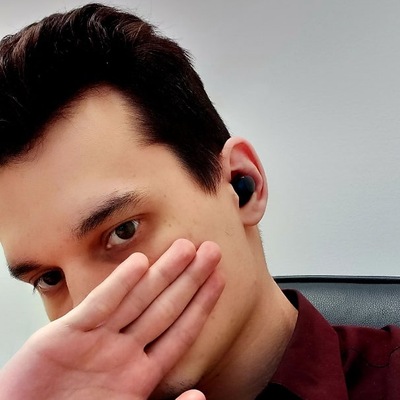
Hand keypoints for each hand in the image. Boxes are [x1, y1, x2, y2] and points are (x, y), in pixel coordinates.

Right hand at [0, 239, 222, 398]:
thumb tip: (199, 394)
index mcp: (140, 374)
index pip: (180, 331)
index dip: (201, 305)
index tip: (220, 280)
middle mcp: (122, 351)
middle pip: (164, 307)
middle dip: (190, 279)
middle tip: (212, 251)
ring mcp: (96, 340)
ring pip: (137, 299)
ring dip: (163, 272)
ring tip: (187, 247)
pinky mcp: (65, 334)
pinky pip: (99, 305)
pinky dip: (119, 285)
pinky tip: (140, 263)